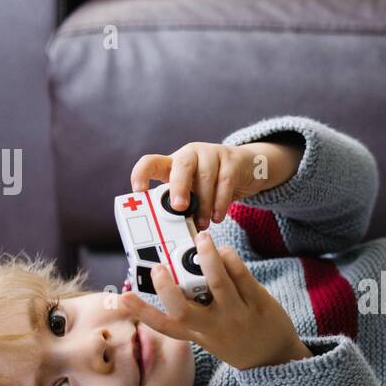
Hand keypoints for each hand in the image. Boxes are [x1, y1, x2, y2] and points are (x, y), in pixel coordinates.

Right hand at [119, 231, 311, 369]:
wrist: (276, 358)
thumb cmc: (237, 339)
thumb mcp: (210, 335)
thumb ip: (192, 312)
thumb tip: (173, 281)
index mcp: (198, 334)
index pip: (164, 326)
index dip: (142, 312)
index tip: (123, 297)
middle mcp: (214, 328)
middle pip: (183, 311)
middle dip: (168, 288)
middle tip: (159, 266)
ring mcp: (237, 316)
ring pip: (218, 284)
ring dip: (207, 258)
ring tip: (202, 239)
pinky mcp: (258, 304)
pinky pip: (242, 277)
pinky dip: (230, 260)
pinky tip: (223, 251)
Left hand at [129, 140, 289, 229]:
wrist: (246, 167)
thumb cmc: (212, 182)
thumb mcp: (193, 190)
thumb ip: (183, 204)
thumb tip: (171, 230)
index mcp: (174, 162)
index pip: (152, 162)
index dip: (142, 174)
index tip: (138, 191)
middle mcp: (191, 154)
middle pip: (182, 165)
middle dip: (179, 186)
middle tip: (179, 208)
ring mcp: (212, 154)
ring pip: (205, 177)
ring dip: (204, 203)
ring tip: (202, 223)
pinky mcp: (232, 160)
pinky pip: (225, 182)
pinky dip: (220, 203)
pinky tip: (218, 217)